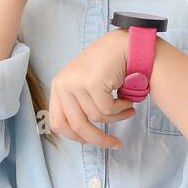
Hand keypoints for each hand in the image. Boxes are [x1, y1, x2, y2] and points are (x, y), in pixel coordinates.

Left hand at [49, 30, 136, 148]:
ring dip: (117, 117)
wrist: (125, 44)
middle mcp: (63, 84)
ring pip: (97, 118)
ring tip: (127, 107)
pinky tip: (128, 100)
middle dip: (98, 139)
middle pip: (77, 126)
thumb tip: (81, 135)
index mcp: (58, 86)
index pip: (58, 123)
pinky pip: (108, 109)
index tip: (93, 142)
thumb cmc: (109, 66)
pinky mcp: (92, 82)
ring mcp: (77, 82)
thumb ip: (79, 105)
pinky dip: (122, 109)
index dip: (76, 137)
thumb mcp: (85, 85)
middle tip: (115, 144)